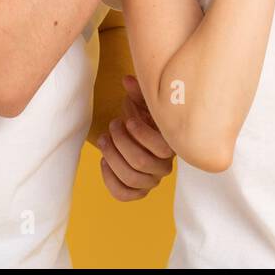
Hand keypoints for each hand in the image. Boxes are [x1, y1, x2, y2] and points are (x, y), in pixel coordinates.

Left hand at [98, 75, 175, 200]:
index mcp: (172, 145)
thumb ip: (139, 92)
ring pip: (130, 178)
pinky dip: (109, 179)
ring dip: (111, 156)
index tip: (128, 119)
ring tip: (103, 139)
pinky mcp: (138, 191)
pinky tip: (104, 161)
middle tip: (112, 125)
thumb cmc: (146, 115)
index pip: (161, 148)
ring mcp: (151, 181)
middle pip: (140, 163)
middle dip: (120, 141)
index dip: (141, 134)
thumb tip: (127, 80)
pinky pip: (123, 194)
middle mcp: (165, 167)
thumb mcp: (146, 102)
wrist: (144, 133)